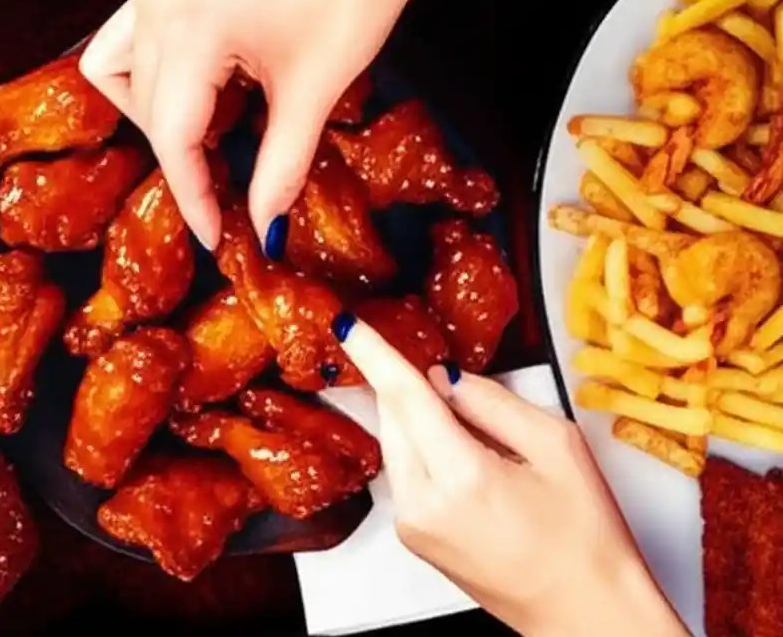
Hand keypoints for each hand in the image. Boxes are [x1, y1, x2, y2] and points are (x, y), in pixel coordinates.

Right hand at [79, 0, 462, 248]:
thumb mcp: (316, 87)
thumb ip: (280, 167)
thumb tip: (264, 224)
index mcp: (190, 23)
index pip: (171, 134)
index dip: (193, 193)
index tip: (213, 231)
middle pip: (140, 105)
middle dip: (183, 150)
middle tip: (228, 176)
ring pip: (115, 63)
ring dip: (155, 105)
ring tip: (214, 117)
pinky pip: (137, 28)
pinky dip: (166, 64)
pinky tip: (213, 73)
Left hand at [332, 313, 686, 636]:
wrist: (584, 612)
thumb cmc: (585, 539)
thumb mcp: (557, 447)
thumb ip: (492, 402)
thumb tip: (445, 379)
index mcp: (460, 476)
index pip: (402, 397)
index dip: (372, 353)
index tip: (347, 324)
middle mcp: (422, 504)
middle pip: (393, 419)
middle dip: (412, 389)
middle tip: (454, 382)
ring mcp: (411, 525)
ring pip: (396, 445)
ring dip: (421, 423)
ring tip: (484, 440)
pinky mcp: (412, 537)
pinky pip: (405, 473)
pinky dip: (426, 453)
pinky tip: (472, 465)